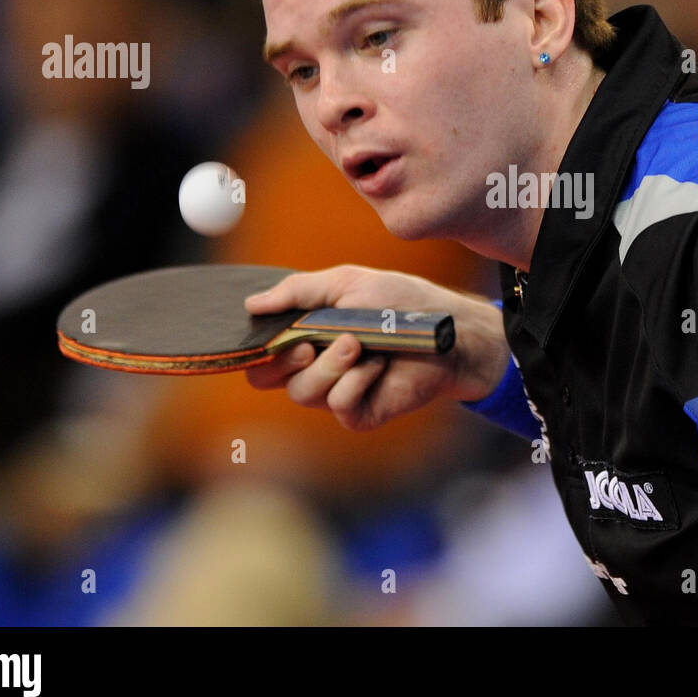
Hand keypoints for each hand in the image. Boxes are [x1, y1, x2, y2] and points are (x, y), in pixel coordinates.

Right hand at [243, 265, 509, 430]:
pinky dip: (357, 381)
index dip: (257, 347)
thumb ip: (298, 291)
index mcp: (304, 336)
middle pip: (265, 379)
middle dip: (283, 359)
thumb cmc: (400, 303)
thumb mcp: (346, 283)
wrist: (447, 331)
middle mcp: (314, 367)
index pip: (259, 353)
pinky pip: (339, 405)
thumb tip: (250, 305)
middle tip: (309, 343)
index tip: (273, 331)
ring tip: (359, 343)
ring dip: (329, 365)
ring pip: (302, 393)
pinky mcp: (360, 413)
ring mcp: (336, 392)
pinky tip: (380, 365)